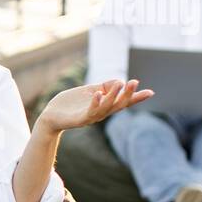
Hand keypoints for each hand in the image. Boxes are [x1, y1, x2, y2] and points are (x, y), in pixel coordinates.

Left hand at [38, 78, 153, 132]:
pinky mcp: (79, 119)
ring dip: (114, 96)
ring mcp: (91, 117)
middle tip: (135, 82)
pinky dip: (95, 103)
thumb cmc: (70, 103)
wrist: (50, 115)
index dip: (136, 98)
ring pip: (106, 107)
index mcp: (104, 105)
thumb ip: (104, 86)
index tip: (150, 92)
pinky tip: (98, 94)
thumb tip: (120, 81)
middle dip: (127, 94)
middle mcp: (101, 113)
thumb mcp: (89, 90)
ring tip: (119, 84)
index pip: (123, 102)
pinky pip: (90, 111)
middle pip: (118, 105)